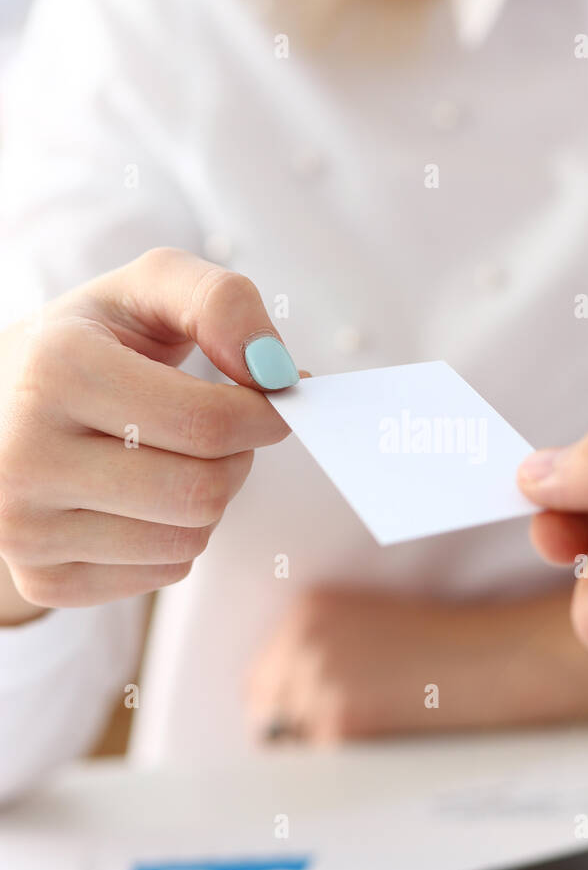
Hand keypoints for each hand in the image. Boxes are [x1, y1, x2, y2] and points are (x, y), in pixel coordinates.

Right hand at [0, 246, 295, 617]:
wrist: (0, 403)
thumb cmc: (88, 344)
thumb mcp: (148, 289)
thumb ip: (222, 302)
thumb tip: (277, 371)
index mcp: (53, 371)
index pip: (208, 423)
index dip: (265, 414)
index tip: (272, 400)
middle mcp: (23, 458)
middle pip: (202, 492)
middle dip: (236, 458)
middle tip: (217, 428)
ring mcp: (24, 529)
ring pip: (188, 541)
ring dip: (208, 499)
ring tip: (170, 457)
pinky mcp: (42, 580)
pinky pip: (164, 574)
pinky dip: (176, 536)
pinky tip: (140, 497)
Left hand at [244, 584, 587, 742]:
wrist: (504, 658)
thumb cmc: (455, 646)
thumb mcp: (374, 629)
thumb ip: (323, 657)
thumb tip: (280, 717)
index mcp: (308, 611)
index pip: (261, 679)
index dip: (284, 709)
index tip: (299, 729)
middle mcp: (303, 642)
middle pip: (266, 715)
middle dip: (296, 735)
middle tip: (341, 749)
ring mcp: (317, 683)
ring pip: (291, 747)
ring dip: (318, 758)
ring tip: (372, 752)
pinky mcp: (340, 726)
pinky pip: (319, 769)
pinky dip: (342, 774)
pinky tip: (382, 758)